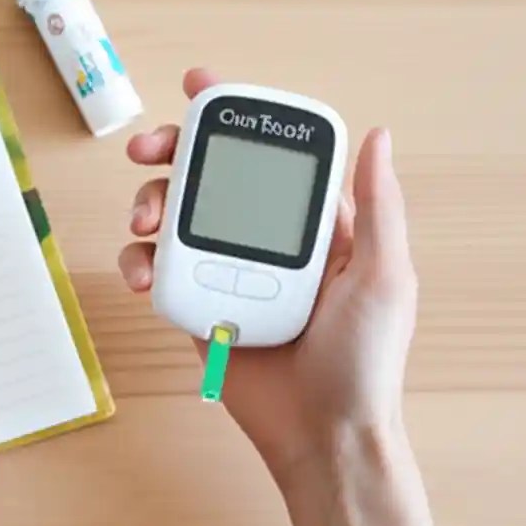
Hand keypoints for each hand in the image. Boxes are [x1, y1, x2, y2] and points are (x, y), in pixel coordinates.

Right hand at [119, 68, 418, 483]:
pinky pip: (159, 272)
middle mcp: (266, 242)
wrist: (323, 437)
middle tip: (145, 148)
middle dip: (171, 153)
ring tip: (144, 221)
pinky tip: (144, 273)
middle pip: (208, 177)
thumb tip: (378, 135)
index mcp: (313, 226)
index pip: (269, 156)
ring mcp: (228, 274)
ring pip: (174, 219)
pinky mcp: (198, 309)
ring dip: (149, 205)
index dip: (233, 119)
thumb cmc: (366, 362)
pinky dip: (140, 264)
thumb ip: (379, 206)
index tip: (199, 88)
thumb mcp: (385, 276)